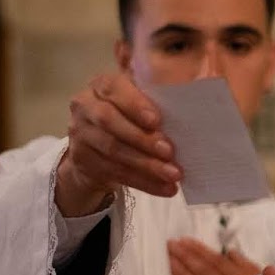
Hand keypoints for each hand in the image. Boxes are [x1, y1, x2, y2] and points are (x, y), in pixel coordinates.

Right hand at [56, 72, 181, 215]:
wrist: (96, 150)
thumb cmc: (129, 119)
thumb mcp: (138, 106)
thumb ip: (156, 104)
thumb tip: (194, 110)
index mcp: (101, 85)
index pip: (114, 89)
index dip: (135, 105)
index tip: (157, 120)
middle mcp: (85, 106)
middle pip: (110, 121)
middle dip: (143, 138)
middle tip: (170, 152)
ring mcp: (80, 134)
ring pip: (114, 150)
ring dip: (147, 165)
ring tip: (173, 174)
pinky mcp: (82, 161)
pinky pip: (115, 173)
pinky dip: (143, 182)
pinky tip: (164, 189)